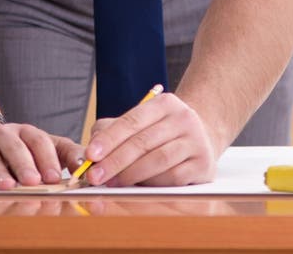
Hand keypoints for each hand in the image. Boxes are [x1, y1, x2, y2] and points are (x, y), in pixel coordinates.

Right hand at [0, 120, 83, 189]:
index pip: (41, 142)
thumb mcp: (42, 146)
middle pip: (16, 148)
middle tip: (35, 183)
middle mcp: (5, 136)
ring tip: (7, 186)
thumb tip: (92, 166)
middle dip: (26, 166)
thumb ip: (66, 155)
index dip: (49, 159)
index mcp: (27, 133)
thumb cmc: (15, 149)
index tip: (58, 177)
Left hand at [80, 92, 217, 186]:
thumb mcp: (141, 123)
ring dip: (131, 175)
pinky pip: (173, 177)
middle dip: (115, 161)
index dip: (109, 139)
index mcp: (165, 103)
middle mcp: (184, 118)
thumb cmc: (161, 134)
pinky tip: (139, 188)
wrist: (201, 139)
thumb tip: (89, 153)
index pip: (133, 120)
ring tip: (111, 184)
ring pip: (158, 160)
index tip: (90, 155)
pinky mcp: (203, 163)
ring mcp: (196, 140)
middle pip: (143, 142)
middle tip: (94, 177)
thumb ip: (114, 131)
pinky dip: (153, 184)